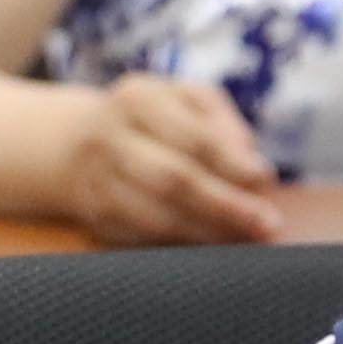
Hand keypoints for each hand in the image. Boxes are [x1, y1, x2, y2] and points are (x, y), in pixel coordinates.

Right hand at [58, 73, 283, 243]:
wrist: (75, 141)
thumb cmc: (154, 118)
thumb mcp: (187, 99)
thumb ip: (222, 121)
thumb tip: (248, 158)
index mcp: (138, 99)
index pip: (193, 136)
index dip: (233, 162)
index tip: (266, 179)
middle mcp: (110, 138)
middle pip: (173, 179)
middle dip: (225, 205)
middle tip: (266, 222)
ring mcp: (96, 180)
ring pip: (157, 216)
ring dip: (208, 232)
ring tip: (247, 238)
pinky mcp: (95, 214)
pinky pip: (142, 237)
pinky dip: (181, 244)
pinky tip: (212, 244)